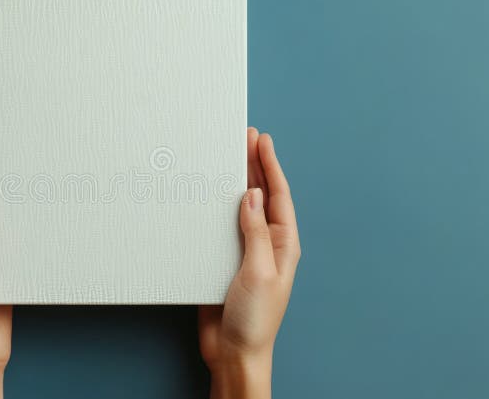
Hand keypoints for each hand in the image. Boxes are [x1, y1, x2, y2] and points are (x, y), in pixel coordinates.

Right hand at [198, 128, 300, 398]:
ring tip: (226, 156)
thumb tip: (253, 194)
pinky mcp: (223, 260)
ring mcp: (244, 251)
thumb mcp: (257, 272)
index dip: (269, 165)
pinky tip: (206, 194)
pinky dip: (214, 208)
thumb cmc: (255, 320)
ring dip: (234, 182)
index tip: (261, 139)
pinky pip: (220, 227)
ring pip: (240, 208)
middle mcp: (266, 243)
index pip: (278, 195)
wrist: (234, 352)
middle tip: (242, 137)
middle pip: (261, 196)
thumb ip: (255, 232)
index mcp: (283, 244)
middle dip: (253, 165)